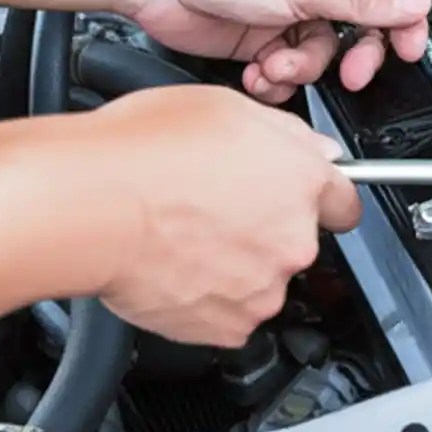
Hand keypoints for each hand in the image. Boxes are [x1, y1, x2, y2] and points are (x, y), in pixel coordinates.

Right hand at [85, 85, 356, 347]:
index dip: (320, 199)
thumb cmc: (140, 151)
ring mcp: (263, 287)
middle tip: (212, 209)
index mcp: (302, 180)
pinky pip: (228, 314)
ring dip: (235, 265)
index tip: (304, 201)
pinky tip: (173, 267)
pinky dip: (205, 299)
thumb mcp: (223, 106)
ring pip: (262, 280)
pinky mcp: (229, 325)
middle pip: (297, 241)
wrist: (88, 206)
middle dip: (265, 229)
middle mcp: (294, 239)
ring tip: (183, 236)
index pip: (344, 201)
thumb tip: (312, 147)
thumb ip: (283, 133)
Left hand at [127, 0, 431, 103]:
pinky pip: (285, 68)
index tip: (408, 52)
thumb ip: (365, 1)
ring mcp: (283, 8)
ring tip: (275, 64)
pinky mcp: (257, 36)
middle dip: (348, 56)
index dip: (401, 24)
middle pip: (355, 30)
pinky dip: (274, 78)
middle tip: (349, 74)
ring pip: (319, 56)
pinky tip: (257, 72)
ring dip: (299, 68)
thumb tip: (417, 1)